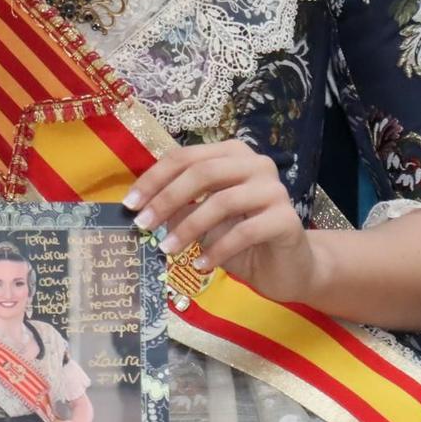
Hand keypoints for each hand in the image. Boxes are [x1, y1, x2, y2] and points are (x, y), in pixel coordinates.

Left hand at [124, 137, 319, 304]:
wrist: (291, 267)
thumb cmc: (242, 241)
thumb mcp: (203, 223)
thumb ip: (179, 209)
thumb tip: (142, 208)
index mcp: (232, 154)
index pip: (186, 157)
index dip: (154, 179)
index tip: (130, 204)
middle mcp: (256, 164)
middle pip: (203, 173)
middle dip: (167, 199)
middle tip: (143, 224)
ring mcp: (274, 189)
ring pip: (223, 201)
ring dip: (189, 227)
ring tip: (167, 248)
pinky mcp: (287, 218)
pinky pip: (245, 232)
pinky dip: (217, 249)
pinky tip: (201, 264)